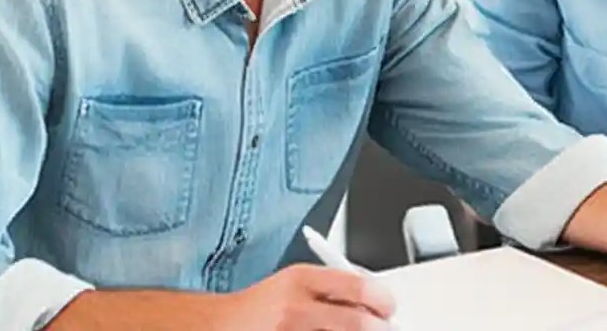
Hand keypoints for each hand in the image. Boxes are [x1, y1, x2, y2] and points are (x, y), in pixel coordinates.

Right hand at [216, 264, 395, 330]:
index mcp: (300, 280)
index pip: (356, 285)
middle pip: (355, 322)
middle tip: (385, 328)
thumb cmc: (260, 307)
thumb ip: (330, 288)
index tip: (389, 306)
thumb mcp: (294, 285)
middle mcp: (295, 308)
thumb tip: (372, 300)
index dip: (381, 298)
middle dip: (378, 328)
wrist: (218, 327)